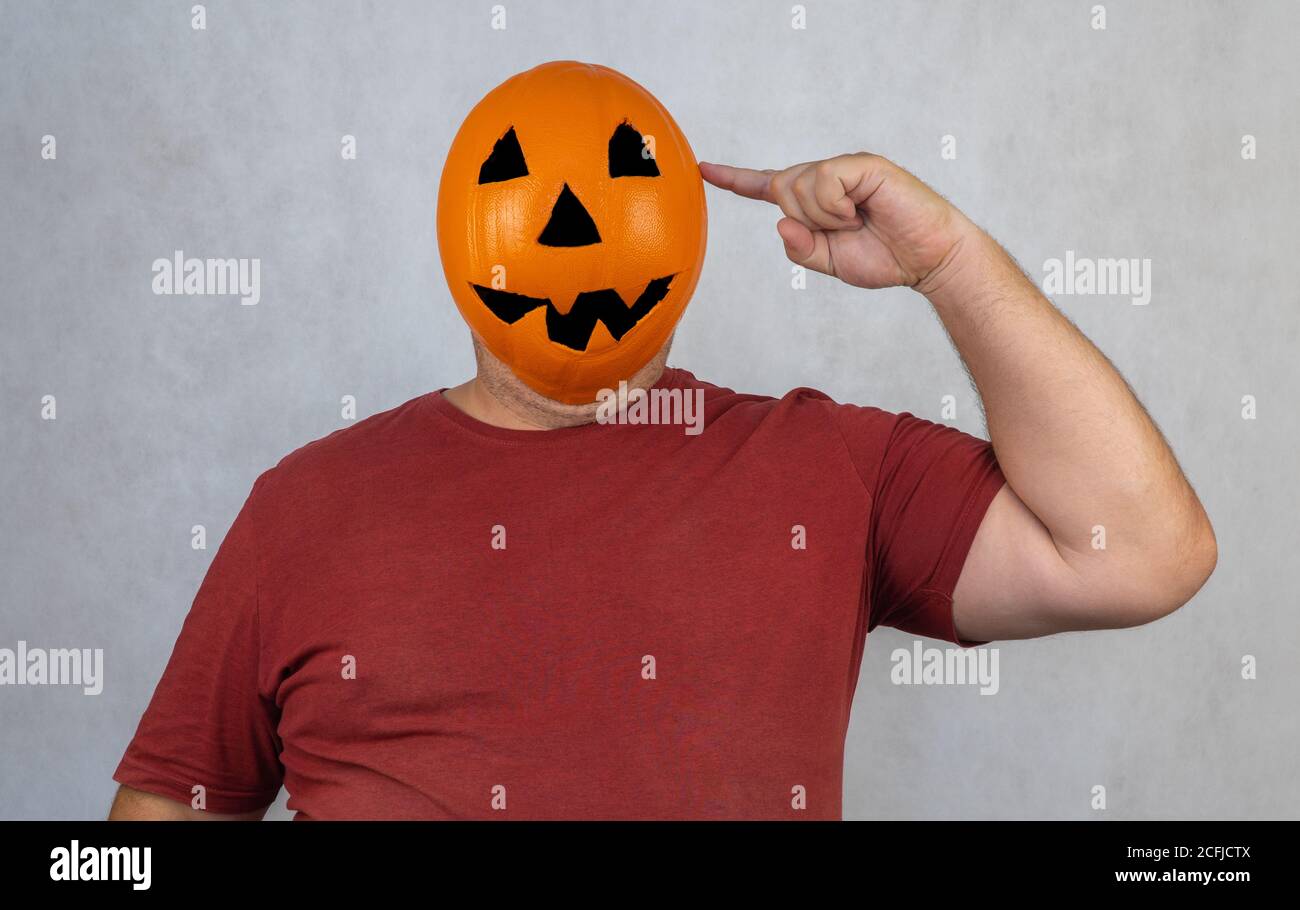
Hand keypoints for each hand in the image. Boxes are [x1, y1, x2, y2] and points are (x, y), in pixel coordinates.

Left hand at [699, 153, 977, 293]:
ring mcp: (845, 167)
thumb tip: (780, 223)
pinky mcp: (863, 165)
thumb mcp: (830, 262)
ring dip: (823, 217)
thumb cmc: (885, 257)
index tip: (703, 170)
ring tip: (857, 222)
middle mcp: (826, 177)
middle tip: (843, 231)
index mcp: (815, 200)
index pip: (767, 185)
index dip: (735, 179)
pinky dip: (835, 206)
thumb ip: (800, 248)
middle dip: (803, 219)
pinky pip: (824, 180)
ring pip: (799, 185)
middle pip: (779, 187)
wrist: (927, 259)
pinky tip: (859, 212)